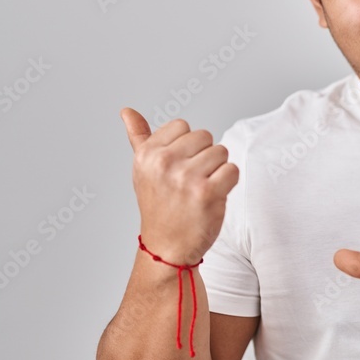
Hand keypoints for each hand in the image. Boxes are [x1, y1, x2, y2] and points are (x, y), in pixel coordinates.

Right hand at [120, 107, 238, 264]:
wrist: (167, 248)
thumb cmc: (159, 206)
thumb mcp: (143, 170)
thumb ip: (139, 137)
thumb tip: (127, 111)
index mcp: (147, 154)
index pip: (182, 125)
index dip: (186, 147)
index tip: (176, 169)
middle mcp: (163, 163)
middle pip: (205, 136)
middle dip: (204, 157)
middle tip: (190, 182)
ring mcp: (185, 177)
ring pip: (221, 151)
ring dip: (217, 170)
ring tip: (200, 190)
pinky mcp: (207, 192)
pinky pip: (232, 169)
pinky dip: (229, 183)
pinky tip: (213, 196)